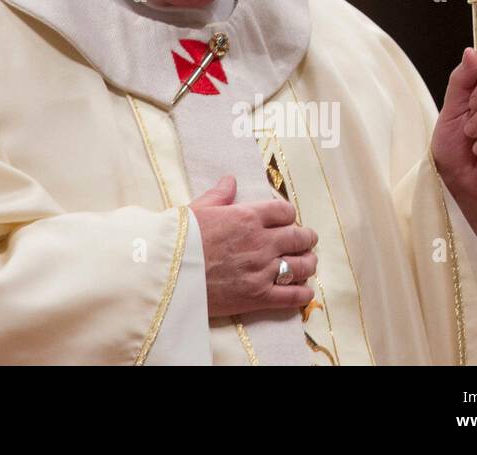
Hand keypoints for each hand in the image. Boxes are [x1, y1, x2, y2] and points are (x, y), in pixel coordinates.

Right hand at [190, 175, 317, 315]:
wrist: (167, 273)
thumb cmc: (178, 239)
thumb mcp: (197, 209)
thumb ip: (219, 195)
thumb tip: (230, 180)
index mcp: (247, 217)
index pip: (283, 211)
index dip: (288, 214)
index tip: (286, 219)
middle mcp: (261, 242)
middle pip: (299, 237)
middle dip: (306, 237)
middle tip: (307, 239)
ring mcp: (262, 270)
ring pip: (301, 265)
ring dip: (308, 262)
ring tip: (308, 262)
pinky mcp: (259, 297)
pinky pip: (293, 296)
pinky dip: (303, 292)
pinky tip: (305, 290)